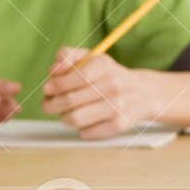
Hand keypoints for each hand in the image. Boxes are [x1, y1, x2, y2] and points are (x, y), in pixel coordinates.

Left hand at [41, 49, 158, 138]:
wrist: (143, 93)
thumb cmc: (108, 75)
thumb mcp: (90, 58)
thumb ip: (67, 56)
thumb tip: (52, 71)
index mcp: (104, 65)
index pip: (75, 77)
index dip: (55, 85)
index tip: (47, 89)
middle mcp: (113, 84)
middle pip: (69, 100)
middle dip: (51, 104)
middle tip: (48, 105)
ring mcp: (117, 105)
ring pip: (75, 119)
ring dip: (64, 118)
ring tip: (66, 113)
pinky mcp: (119, 124)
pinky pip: (87, 132)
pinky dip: (81, 129)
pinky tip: (86, 121)